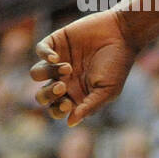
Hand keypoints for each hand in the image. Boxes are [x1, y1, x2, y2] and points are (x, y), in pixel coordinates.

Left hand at [30, 11, 139, 125]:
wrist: (122, 35)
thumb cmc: (118, 65)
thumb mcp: (108, 90)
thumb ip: (90, 106)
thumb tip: (70, 123)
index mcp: (76, 94)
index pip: (56, 109)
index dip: (57, 110)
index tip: (68, 103)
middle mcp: (64, 79)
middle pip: (42, 95)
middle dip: (47, 94)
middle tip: (62, 86)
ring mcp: (58, 61)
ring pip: (36, 74)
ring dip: (48, 74)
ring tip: (67, 68)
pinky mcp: (56, 42)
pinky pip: (39, 51)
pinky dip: (44, 55)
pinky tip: (56, 57)